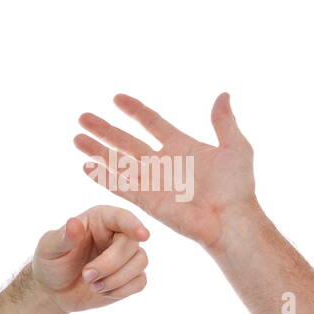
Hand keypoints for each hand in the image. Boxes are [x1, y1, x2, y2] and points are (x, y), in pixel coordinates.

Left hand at [31, 205, 150, 312]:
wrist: (54, 291)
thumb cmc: (51, 263)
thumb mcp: (49, 248)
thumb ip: (63, 237)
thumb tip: (74, 223)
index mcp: (100, 220)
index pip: (122, 217)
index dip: (133, 225)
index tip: (143, 235)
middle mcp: (117, 234)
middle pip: (132, 244)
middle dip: (110, 264)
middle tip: (87, 275)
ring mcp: (126, 256)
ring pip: (140, 263)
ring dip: (115, 279)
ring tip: (93, 285)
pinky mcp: (130, 277)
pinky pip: (140, 282)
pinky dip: (121, 291)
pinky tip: (102, 291)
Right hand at [75, 93, 256, 252]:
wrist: (231, 219)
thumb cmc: (237, 187)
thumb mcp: (236, 146)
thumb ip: (224, 121)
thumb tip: (224, 94)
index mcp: (182, 147)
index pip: (152, 123)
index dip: (135, 110)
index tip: (116, 98)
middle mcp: (163, 163)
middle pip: (126, 141)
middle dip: (104, 130)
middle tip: (83, 117)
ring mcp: (153, 182)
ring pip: (118, 162)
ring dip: (97, 150)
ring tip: (76, 138)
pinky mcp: (147, 201)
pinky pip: (121, 186)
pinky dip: (103, 176)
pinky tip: (86, 166)